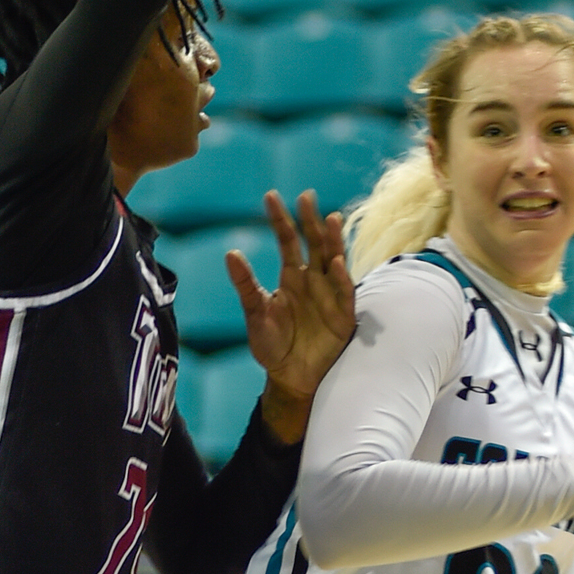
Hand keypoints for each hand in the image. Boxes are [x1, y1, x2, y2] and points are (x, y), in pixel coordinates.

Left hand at [228, 190, 357, 441]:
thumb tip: (230, 253)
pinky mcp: (343, 316)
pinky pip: (343, 292)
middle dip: (310, 221)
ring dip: (332, 241)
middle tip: (306, 197)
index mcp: (291, 277)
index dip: (280, 220)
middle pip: (314, 244)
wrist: (291, 377)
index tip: (271, 196)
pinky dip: (340, 278)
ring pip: (333, 261)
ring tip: (329, 219)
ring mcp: (330, 295)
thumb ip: (245, 285)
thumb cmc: (272, 344)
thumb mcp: (255, 313)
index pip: (287, 241)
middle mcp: (313, 280)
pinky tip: (334, 263)